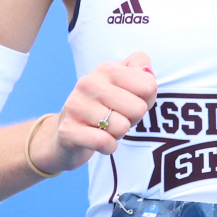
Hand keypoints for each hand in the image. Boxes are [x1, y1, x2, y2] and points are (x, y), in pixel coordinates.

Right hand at [36, 51, 157, 172]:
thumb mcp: (124, 84)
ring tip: (105, 128)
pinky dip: (109, 147)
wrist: (67, 134)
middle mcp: (88, 83)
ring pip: (122, 127)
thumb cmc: (104, 109)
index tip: (130, 103)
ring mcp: (76, 106)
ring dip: (118, 134)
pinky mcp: (68, 131)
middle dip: (132, 120)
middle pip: (138, 109)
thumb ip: (140, 70)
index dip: (147, 101)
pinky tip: (99, 141)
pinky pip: (105, 142)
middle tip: (116, 119)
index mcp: (106, 69)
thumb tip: (148, 71)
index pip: (149, 86)